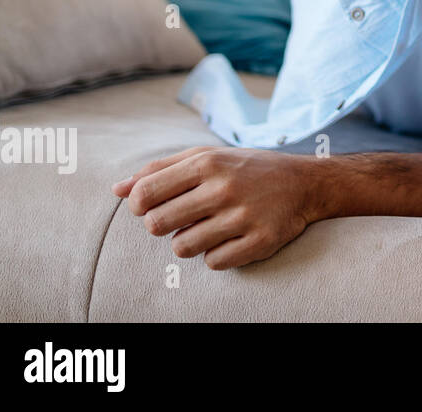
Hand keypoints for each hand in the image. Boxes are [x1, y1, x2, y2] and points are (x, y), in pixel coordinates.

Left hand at [111, 145, 318, 268]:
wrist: (305, 182)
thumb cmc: (246, 168)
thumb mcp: (206, 157)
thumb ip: (160, 170)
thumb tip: (116, 190)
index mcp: (208, 163)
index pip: (144, 194)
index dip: (138, 205)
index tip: (150, 206)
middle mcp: (225, 189)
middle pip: (157, 224)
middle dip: (162, 225)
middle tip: (182, 217)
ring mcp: (243, 217)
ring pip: (182, 248)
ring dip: (188, 241)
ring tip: (206, 228)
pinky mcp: (260, 241)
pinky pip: (214, 262)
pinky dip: (216, 255)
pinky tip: (229, 238)